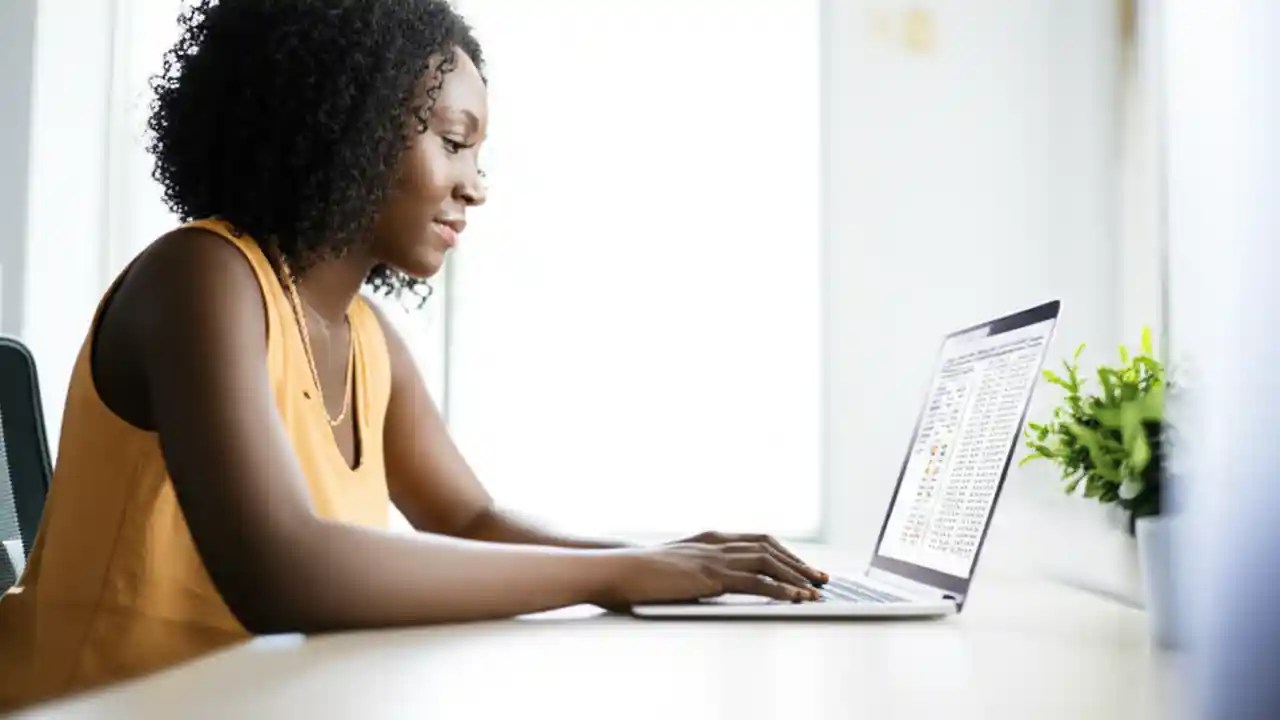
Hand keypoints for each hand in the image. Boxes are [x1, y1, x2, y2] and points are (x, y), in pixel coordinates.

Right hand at [596, 542, 825, 608]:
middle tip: (821, 578)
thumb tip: (710, 583)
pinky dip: (780, 589)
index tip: (803, 566)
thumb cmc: (639, 574)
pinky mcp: (710, 575)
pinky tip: (795, 598)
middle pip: (770, 547)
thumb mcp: (675, 568)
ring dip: (796, 576)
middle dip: (799, 563)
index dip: (784, 553)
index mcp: (709, 538)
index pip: (758, 540)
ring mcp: (714, 557)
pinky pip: (754, 581)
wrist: (617, 570)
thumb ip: (697, 570)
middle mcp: (716, 542)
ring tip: (816, 590)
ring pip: (768, 562)